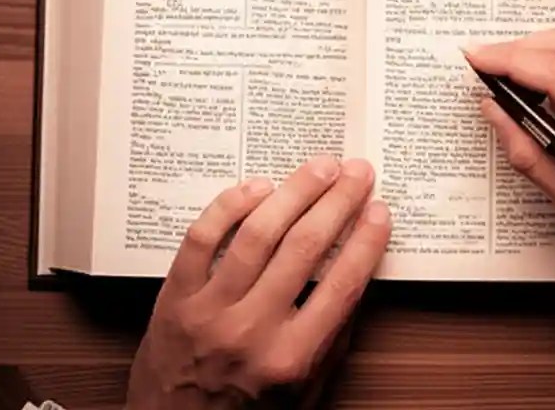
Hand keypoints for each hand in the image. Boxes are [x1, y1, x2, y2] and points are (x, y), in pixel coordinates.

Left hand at [126, 156, 390, 408]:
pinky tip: (258, 187)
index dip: (365, 241)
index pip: (341, 284)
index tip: (379, 210)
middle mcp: (251, 331)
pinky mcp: (174, 297)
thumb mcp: (304, 393)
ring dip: (294, 192)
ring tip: (319, 167)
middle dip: (337, 202)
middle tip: (357, 172)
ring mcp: (208, 311)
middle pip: (304, 247)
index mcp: (290, 358)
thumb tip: (357, 277)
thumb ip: (331, 339)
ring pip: (257, 234)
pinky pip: (201, 238)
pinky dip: (230, 206)